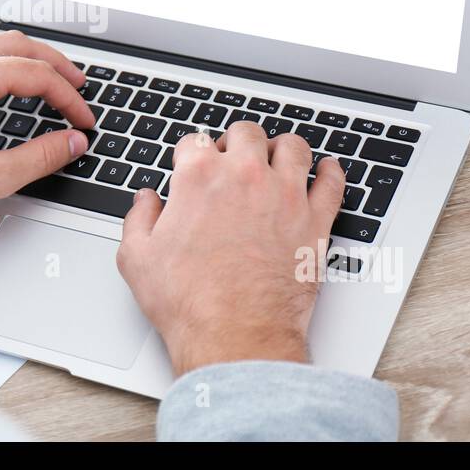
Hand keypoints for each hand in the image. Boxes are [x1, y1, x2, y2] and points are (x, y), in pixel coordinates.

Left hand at [0, 29, 94, 235]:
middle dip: (55, 64)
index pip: (37, 74)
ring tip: (45, 71)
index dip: (68, 97)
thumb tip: (73, 142)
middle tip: (76, 84)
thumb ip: (42, 156)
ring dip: (24, 52)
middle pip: (19, 44)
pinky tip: (0, 68)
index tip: (81, 118)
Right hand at [116, 122, 345, 375]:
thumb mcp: (137, 259)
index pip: (196, 141)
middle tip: (233, 160)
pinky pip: (332, 182)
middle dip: (236, 142)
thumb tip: (146, 201)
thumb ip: (139, 219)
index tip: (193, 165)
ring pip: (293, 147)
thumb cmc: (189, 302)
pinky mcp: (315, 221)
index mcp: (199, 177)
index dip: (191, 153)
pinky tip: (326, 171)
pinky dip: (331, 172)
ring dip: (281, 149)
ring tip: (276, 160)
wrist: (235, 336)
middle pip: (246, 133)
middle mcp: (245, 176)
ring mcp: (285, 195)